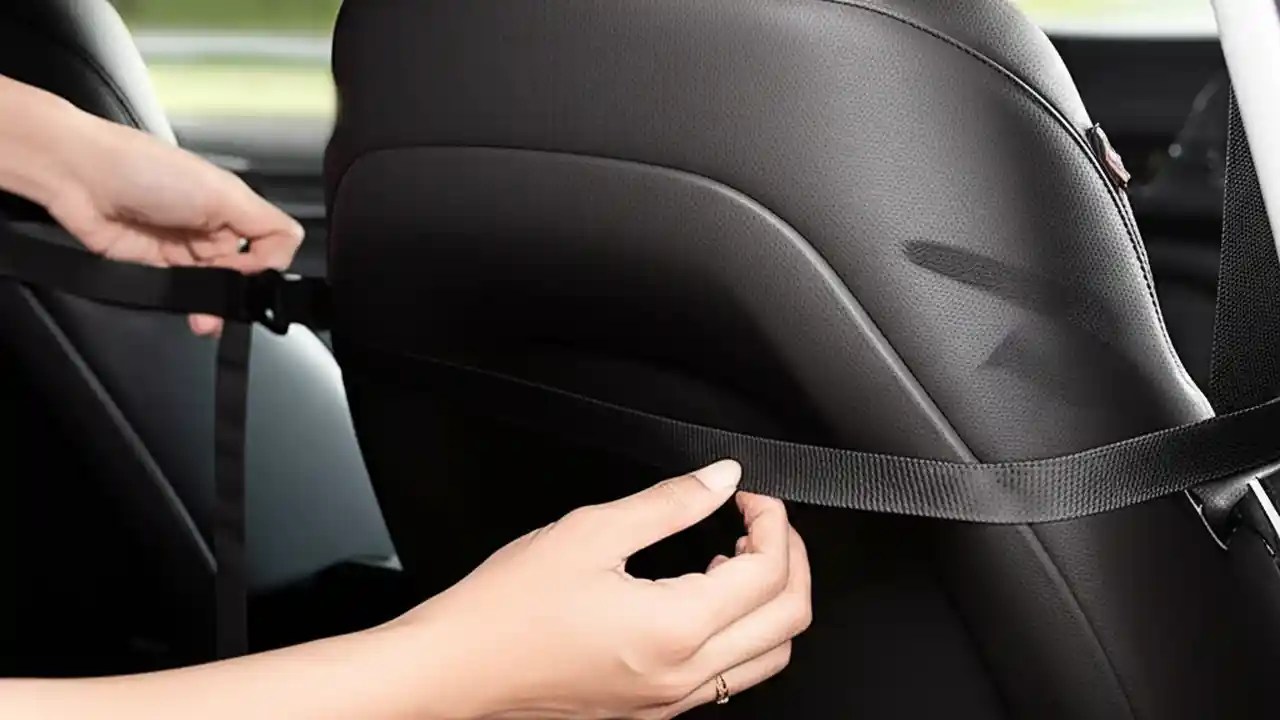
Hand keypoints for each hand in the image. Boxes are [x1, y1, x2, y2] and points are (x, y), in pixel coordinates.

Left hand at [42, 111, 303, 335]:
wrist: (78, 175)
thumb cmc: (147, 170)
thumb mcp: (222, 192)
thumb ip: (265, 226)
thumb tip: (280, 264)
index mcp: (234, 206)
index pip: (274, 243)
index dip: (266, 263)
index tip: (249, 269)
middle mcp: (212, 229)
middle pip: (245, 273)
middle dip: (240, 292)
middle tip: (228, 301)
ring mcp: (183, 251)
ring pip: (214, 289)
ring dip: (214, 307)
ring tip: (207, 319)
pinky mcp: (154, 269)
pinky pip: (180, 294)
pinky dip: (188, 307)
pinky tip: (192, 315)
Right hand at [394, 460, 811, 719]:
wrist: (458, 669)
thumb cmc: (506, 607)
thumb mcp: (590, 532)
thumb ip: (669, 503)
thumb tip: (721, 478)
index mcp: (675, 628)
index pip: (768, 572)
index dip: (772, 520)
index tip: (750, 493)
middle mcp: (684, 674)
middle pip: (788, 620)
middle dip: (790, 558)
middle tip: (762, 519)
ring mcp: (672, 700)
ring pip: (769, 656)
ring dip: (772, 602)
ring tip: (738, 556)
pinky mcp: (655, 710)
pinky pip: (730, 677)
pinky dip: (742, 634)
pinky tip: (703, 597)